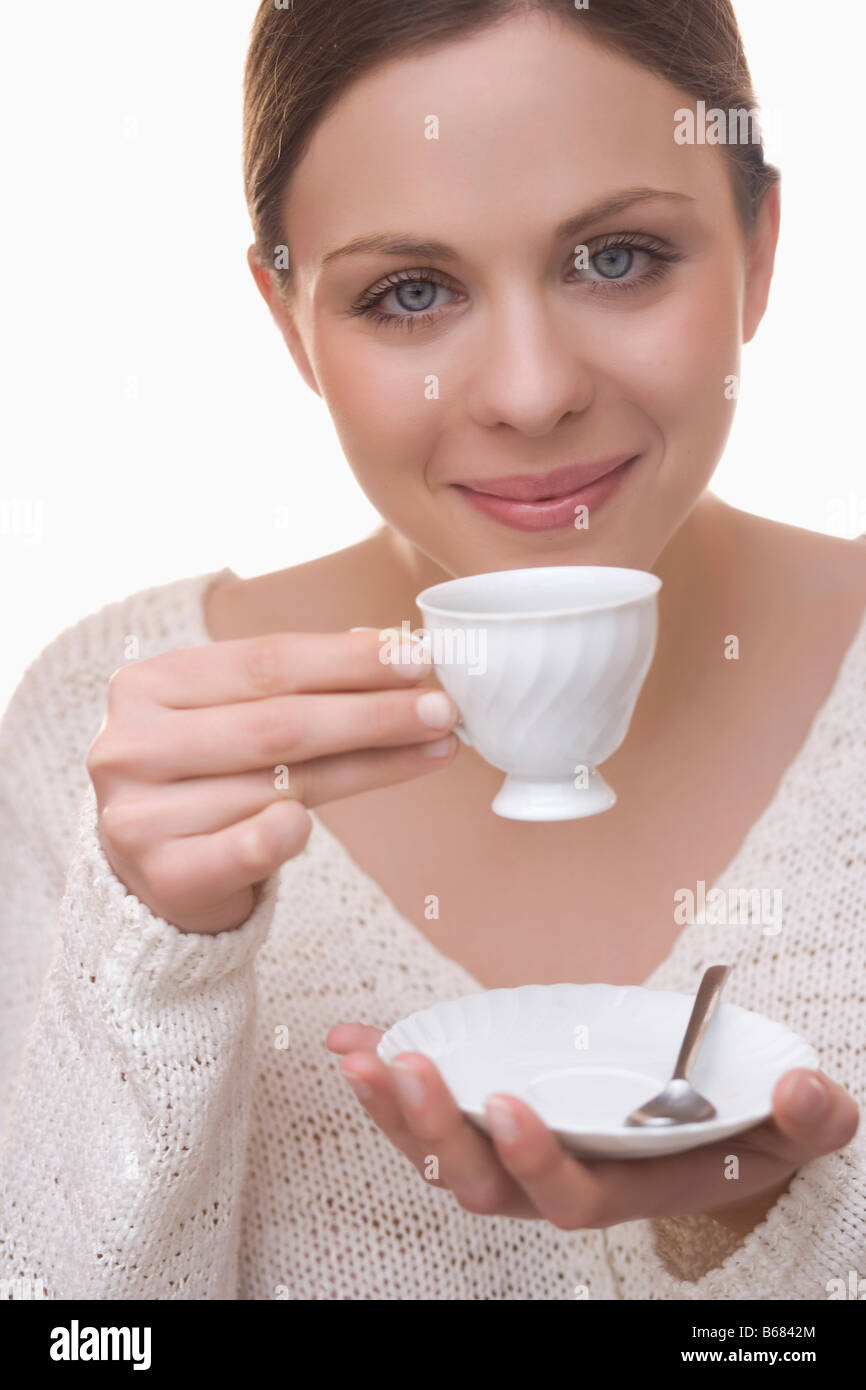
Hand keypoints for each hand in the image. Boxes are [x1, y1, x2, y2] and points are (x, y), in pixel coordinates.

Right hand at [86, 629, 456, 932]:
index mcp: (147, 685)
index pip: (265, 663)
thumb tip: (390, 646)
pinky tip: (321, 823)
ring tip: (434, 749)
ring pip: (280, 784)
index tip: (417, 660)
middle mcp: (130, 744)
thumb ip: (296, 684)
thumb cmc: (210, 779)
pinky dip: (290, 832)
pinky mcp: (161, 874)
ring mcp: (137, 813)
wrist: (154, 873)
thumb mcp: (235, 716)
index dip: (348, 660)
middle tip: (442, 709)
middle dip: (373, 713)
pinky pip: (250, 846)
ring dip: (371, 765)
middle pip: (279, 723)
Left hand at [327, 1024, 858, 1232]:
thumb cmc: (738, 1136)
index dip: (533, 1159)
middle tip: (407, 1065)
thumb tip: (806, 1092)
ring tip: (359, 1055)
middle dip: (435, 1128)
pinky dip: (386, 1082)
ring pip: (435, 1153)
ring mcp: (511, 1158)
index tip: (510, 1102)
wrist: (703, 1136)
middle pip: (476, 1181)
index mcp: (619, 1188)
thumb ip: (806, 1117)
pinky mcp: (487, 1122)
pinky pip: (426, 1113)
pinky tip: (354, 1042)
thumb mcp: (788, 1129)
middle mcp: (551, 1184)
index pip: (565, 1196)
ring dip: (390, 1107)